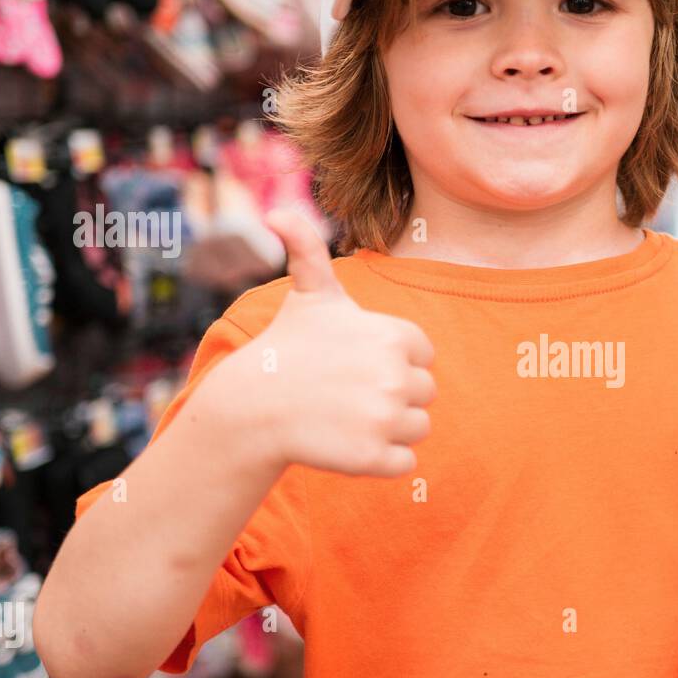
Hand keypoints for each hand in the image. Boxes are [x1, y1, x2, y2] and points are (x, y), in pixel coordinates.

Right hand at [210, 209, 435, 478]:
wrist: (254, 407)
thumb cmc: (289, 347)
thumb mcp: (308, 294)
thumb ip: (307, 248)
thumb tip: (275, 213)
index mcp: (397, 336)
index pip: (423, 356)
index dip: (392, 361)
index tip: (356, 362)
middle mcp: (397, 376)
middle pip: (424, 393)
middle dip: (391, 395)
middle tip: (348, 392)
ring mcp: (387, 419)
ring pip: (417, 428)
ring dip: (389, 428)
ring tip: (347, 416)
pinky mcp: (376, 458)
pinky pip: (405, 463)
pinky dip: (381, 460)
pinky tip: (348, 442)